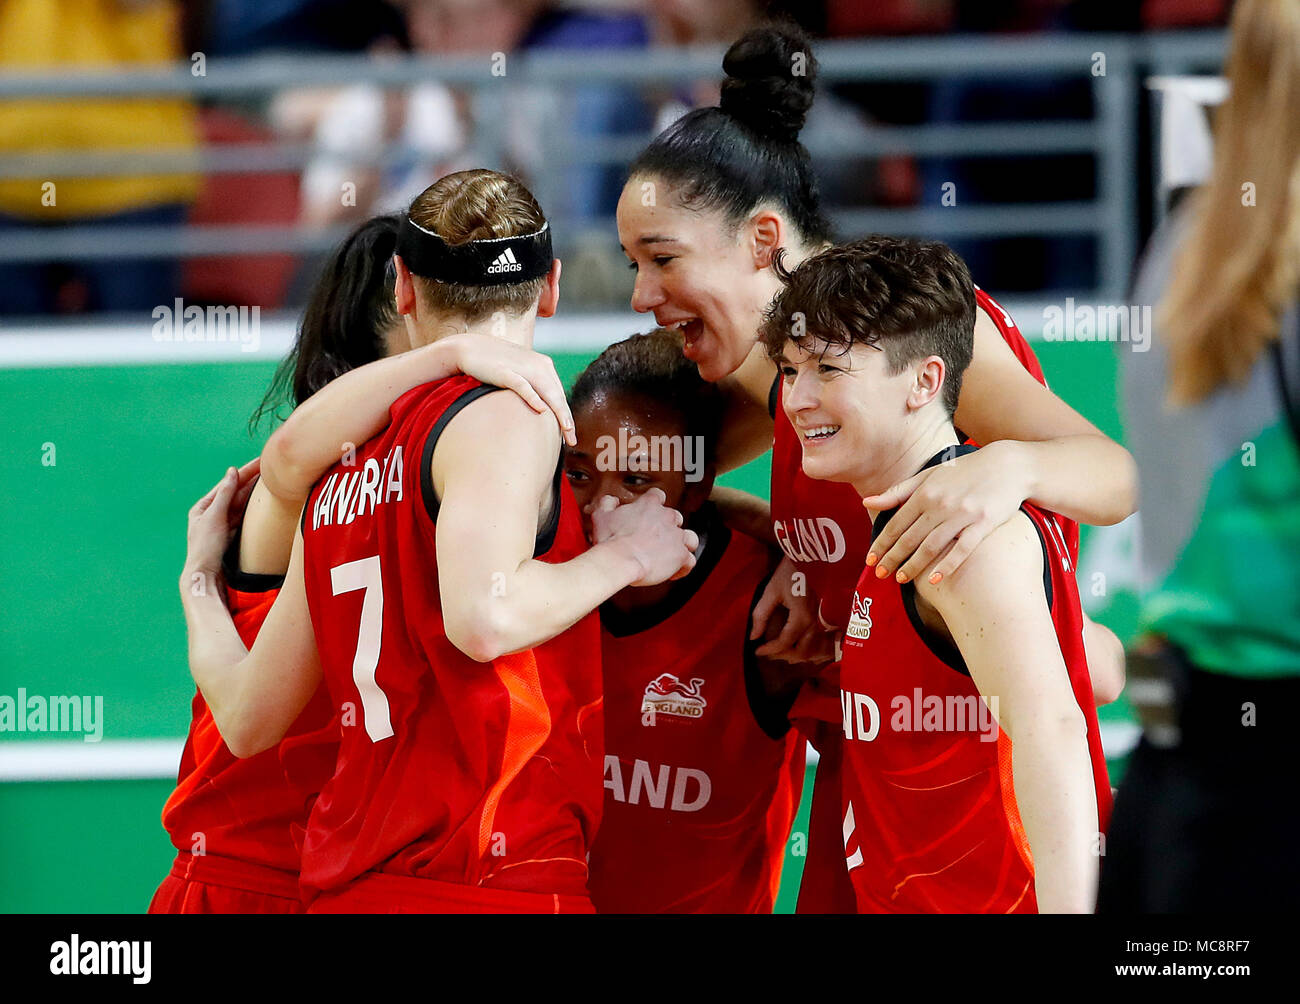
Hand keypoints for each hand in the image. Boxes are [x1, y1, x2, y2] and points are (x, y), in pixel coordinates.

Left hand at [182, 458, 259, 593]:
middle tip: (270, 467)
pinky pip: (244, 516)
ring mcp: (222, 524)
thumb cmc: (205, 546)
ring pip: (241, 504)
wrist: (205, 575)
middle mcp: (212, 513)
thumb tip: (232, 472)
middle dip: (252, 480)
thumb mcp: (214, 516)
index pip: (228, 484)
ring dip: (254, 492)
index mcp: (203, 507)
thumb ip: (225, 494)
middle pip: (235, 492)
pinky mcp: (231, 535)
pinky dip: (253, 507)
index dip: (245, 472)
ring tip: (270, 480)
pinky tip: (263, 501)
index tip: (260, 461)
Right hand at [448, 334, 574, 445]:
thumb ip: (533, 386)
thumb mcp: (520, 372)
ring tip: (566, 429)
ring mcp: (523, 367)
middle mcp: (539, 365)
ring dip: (558, 411)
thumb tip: (542, 408)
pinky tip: (542, 410)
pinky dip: (534, 397)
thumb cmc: (496, 364)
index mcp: (544, 365)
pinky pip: (523, 386)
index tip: (570, 433)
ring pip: (547, 392)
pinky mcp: (506, 371)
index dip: (566, 414)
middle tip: (572, 439)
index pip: (560, 394)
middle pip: (558, 395)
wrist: (470, 348)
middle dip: (566, 419)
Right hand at [591, 489, 698, 586]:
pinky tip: (674, 572)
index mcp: (649, 505)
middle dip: (667, 528)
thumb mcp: (602, 516)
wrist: (621, 559)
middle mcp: (667, 517)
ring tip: (672, 553)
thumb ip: (607, 504)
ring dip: (683, 545)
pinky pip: (690, 561)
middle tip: (655, 539)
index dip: (654, 503)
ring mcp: (676, 536)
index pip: (658, 496)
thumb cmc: (611, 540)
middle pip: (675, 518)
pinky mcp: (681, 555)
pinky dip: (683, 567)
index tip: (650, 512)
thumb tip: (611, 501)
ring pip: (689, 538)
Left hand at [749, 555, 835, 662]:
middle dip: (784, 656)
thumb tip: (754, 636)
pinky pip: (825, 643)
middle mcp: (817, 623)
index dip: (769, 650)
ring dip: (798, 656)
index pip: (784, 642)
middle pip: (803, 652)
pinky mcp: (830, 619)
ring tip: (782, 652)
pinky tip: (802, 649)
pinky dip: (814, 651)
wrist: (815, 557)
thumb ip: (761, 615)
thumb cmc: (791, 571)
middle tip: (769, 652)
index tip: (757, 650)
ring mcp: (826, 622)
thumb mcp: (772, 591)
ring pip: (816, 651)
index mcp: (802, 617)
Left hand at [862, 441, 1029, 585]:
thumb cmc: (964, 472)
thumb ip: (897, 492)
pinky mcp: (984, 524)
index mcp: (925, 493)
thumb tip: (866, 502)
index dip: (881, 543)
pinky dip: (947, 566)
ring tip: (901, 579)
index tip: (870, 560)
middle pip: (910, 537)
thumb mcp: (928, 476)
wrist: (1008, 466)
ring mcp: (962, 514)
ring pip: (931, 546)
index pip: (896, 523)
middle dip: (892, 558)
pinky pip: (962, 549)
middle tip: (879, 574)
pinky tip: (934, 580)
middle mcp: (940, 504)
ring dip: (914, 565)